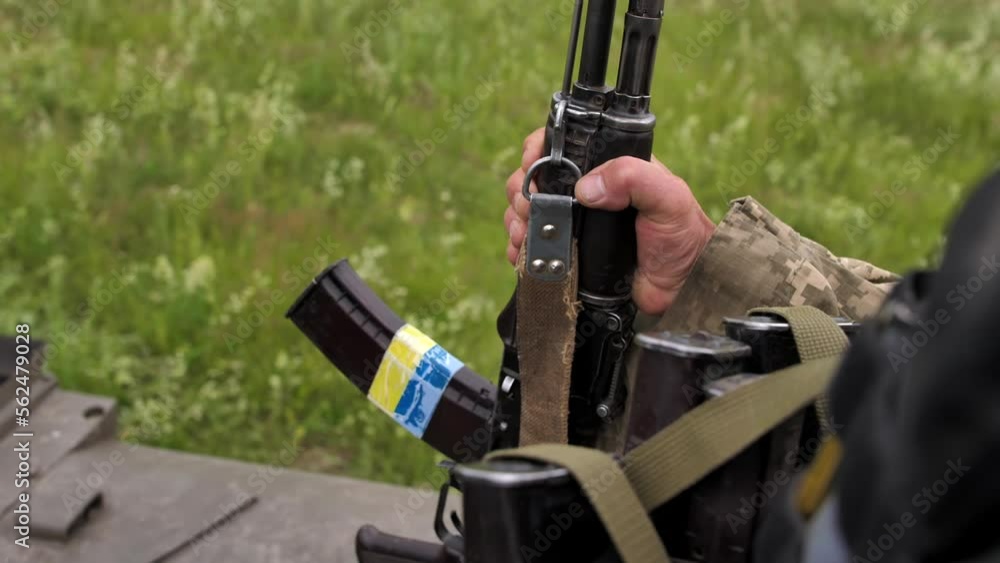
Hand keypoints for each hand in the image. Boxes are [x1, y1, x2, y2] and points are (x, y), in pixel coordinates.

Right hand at [504, 128, 715, 315]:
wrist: (683, 287)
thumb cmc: (683, 237)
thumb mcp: (668, 197)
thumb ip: (633, 178)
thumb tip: (586, 187)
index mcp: (608, 168)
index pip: (563, 146)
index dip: (539, 151)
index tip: (531, 165)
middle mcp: (588, 192)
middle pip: (535, 179)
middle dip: (522, 191)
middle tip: (529, 208)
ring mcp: (575, 223)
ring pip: (528, 211)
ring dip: (517, 220)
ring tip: (525, 233)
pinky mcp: (569, 253)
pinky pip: (533, 245)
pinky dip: (521, 247)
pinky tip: (523, 252)